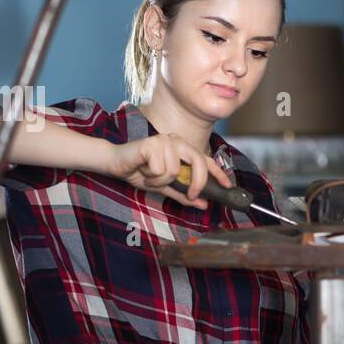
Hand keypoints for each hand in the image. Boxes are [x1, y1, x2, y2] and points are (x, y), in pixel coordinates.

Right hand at [107, 134, 233, 208]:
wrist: (116, 164)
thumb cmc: (140, 172)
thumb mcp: (165, 186)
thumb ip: (184, 194)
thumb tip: (203, 203)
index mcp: (182, 148)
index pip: (205, 160)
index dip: (219, 173)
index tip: (228, 187)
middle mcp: (176, 141)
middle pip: (198, 162)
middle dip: (197, 183)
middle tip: (191, 195)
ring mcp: (164, 140)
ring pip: (176, 171)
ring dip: (161, 181)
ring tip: (150, 177)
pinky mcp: (152, 143)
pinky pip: (161, 170)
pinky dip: (152, 177)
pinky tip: (143, 171)